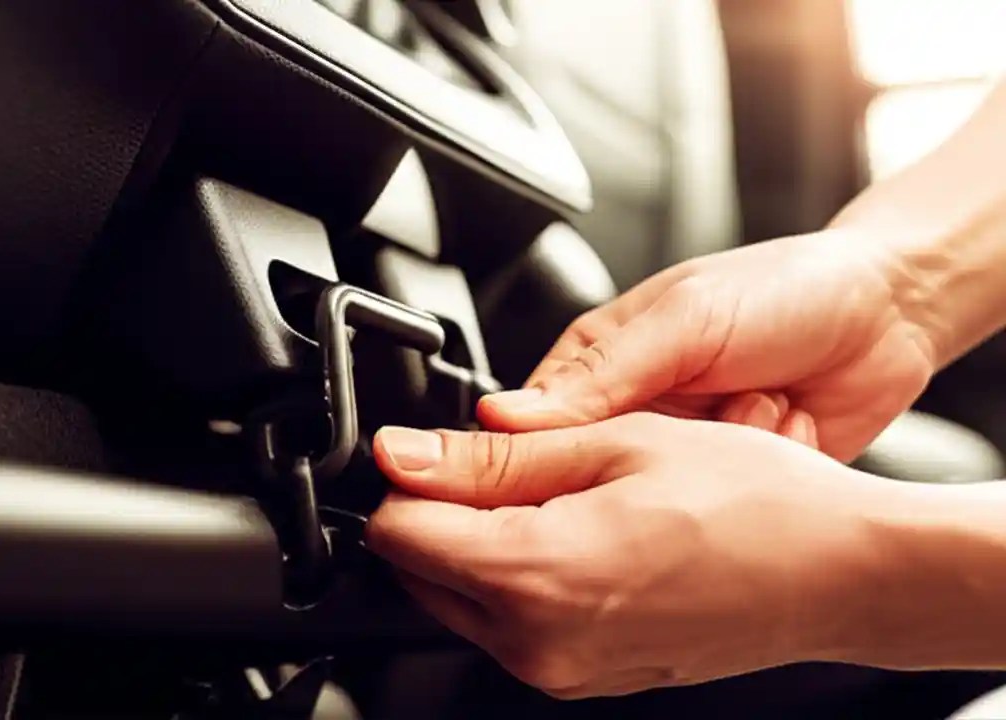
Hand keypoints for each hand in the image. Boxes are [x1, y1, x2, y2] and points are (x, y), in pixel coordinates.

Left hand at [367, 416, 899, 698]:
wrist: (840, 574)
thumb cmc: (755, 503)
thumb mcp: (615, 445)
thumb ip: (491, 458)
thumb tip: (402, 454)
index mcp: (535, 577)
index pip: (399, 532)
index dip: (410, 477)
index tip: (443, 448)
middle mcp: (536, 642)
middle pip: (421, 569)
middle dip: (444, 511)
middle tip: (526, 465)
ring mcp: (561, 670)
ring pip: (464, 595)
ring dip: (487, 543)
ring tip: (573, 496)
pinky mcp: (584, 677)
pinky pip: (515, 622)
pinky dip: (526, 575)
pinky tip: (589, 534)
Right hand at [479, 230, 937, 460]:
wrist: (890, 312)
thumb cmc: (784, 291)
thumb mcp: (683, 320)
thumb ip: (597, 375)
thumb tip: (504, 417)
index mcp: (596, 364)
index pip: (531, 433)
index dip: (541, 460)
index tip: (576, 462)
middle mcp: (632, 413)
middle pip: (593, 476)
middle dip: (649, 458)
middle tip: (699, 419)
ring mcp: (681, 454)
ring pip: (659, 499)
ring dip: (717, 458)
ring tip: (758, 401)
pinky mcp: (729, 487)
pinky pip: (719, 512)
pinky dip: (761, 472)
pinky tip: (786, 426)